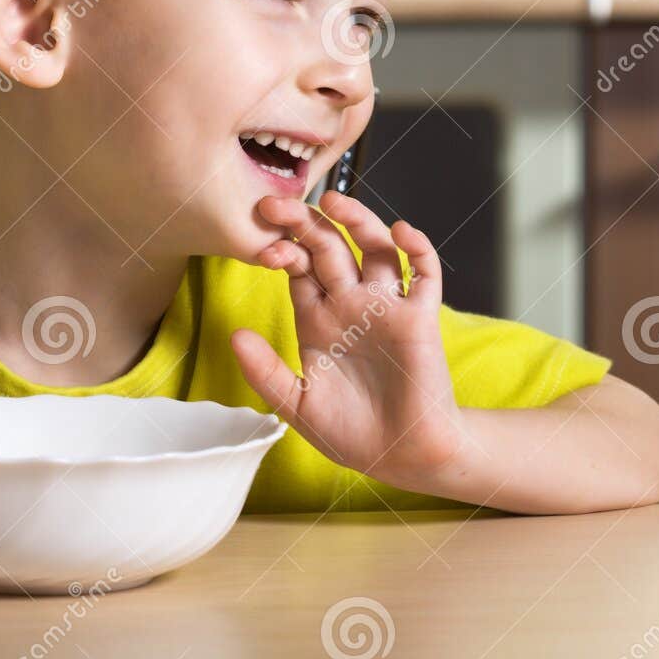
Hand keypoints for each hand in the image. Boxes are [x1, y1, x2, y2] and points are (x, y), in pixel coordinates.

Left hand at [229, 190, 465, 492]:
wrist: (401, 456)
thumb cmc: (349, 432)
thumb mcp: (296, 404)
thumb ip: (266, 372)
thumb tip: (235, 336)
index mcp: (317, 319)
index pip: (297, 267)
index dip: (281, 250)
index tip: (263, 247)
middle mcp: (351, 304)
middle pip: (329, 246)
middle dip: (304, 222)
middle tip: (276, 204)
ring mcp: (387, 306)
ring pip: (374, 247)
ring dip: (358, 220)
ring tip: (335, 202)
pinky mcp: (420, 317)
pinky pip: (423, 272)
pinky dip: (417, 247)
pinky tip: (401, 232)